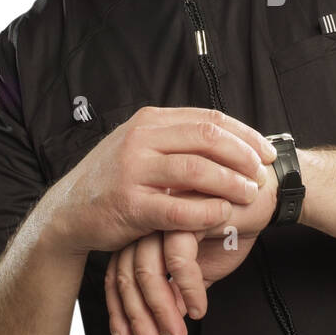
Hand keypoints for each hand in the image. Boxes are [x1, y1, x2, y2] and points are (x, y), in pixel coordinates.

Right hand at [47, 105, 276, 256]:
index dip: (244, 134)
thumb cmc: (114, 180)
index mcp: (149, 121)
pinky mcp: (130, 205)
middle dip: (243, 156)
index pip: (208, 119)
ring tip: (250, 194)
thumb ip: (176, 138)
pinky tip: (223, 215)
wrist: (68, 212)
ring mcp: (133, 171)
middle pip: (207, 138)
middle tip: (261, 174)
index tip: (266, 151)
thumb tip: (228, 137)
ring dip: (231, 183)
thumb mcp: (141, 146)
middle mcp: (141, 139)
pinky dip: (207, 211)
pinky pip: (179, 208)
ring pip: (197, 171)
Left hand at [105, 163, 278, 334]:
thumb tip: (166, 323)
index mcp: (145, 229)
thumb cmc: (234, 226)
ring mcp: (164, 212)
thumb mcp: (203, 267)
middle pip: (125, 272)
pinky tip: (199, 308)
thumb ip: (180, 290)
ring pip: (147, 269)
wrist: (267, 197)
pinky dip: (187, 289)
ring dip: (161, 310)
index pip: (118, 272)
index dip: (119, 310)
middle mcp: (148, 219)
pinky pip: (178, 258)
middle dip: (138, 318)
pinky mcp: (187, 210)